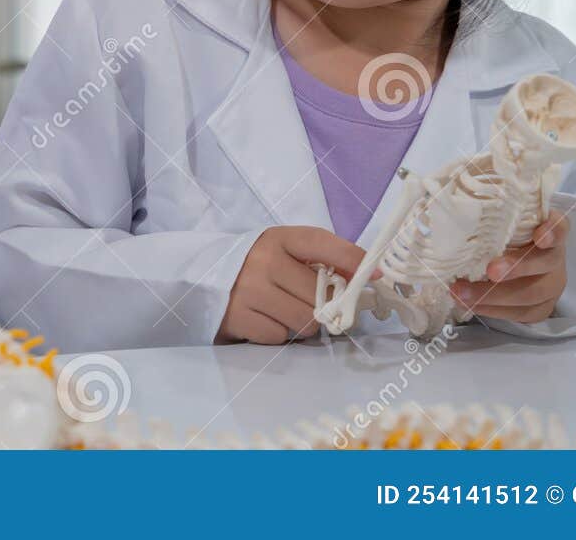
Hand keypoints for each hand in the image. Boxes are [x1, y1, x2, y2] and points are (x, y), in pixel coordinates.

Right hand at [218, 226, 367, 344]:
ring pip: (304, 322)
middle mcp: (263, 261)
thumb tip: (367, 276)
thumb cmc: (256, 266)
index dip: (354, 259)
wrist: (202, 278)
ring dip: (300, 323)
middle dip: (320, 305)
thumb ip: (322, 260)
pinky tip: (264, 319)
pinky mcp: (238, 318)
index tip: (374, 274)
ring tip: (282, 310)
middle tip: (308, 302)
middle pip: (319, 297)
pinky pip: (279, 337)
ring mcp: (248, 291)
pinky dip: (277, 333)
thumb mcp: (285, 252)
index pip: (324, 244)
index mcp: (277, 239)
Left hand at [450, 209, 569, 322]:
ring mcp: (552, 283)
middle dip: (516, 268)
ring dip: (493, 296)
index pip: (560, 226)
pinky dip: (493, 311)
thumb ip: (493, 213)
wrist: (525, 264)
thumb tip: (450, 203)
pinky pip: (521, 313)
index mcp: (549, 229)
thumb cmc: (507, 234)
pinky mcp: (542, 307)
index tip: (540, 234)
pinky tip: (469, 306)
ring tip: (461, 293)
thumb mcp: (504, 220)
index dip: (552, 230)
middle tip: (490, 270)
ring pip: (532, 293)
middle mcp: (555, 256)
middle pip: (545, 263)